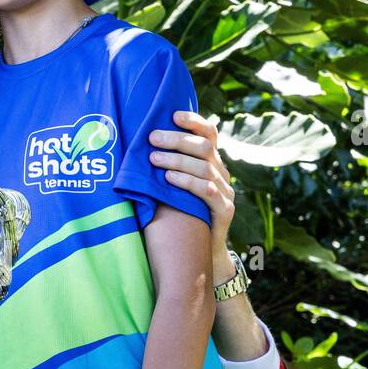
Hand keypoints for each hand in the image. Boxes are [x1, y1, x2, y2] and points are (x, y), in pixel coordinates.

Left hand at [148, 110, 234, 251]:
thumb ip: (167, 168)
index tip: (173, 115)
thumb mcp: (174, 188)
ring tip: (154, 160)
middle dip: (177, 140)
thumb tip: (141, 146)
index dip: (194, 121)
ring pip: (204, 168)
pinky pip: (208, 192)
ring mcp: (226, 192)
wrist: (201, 254)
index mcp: (212, 163)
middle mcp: (222, 174)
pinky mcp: (225, 210)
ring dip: (176, 161)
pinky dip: (188, 183)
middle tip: (152, 138)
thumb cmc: (181, 216)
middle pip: (204, 147)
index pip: (210, 134)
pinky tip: (169, 180)